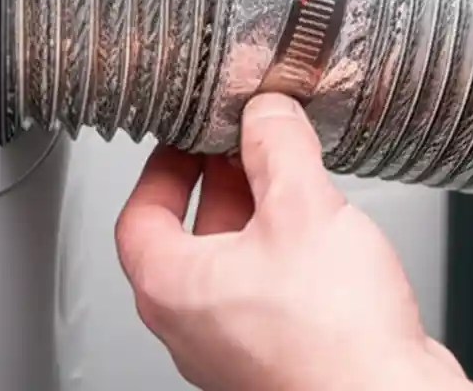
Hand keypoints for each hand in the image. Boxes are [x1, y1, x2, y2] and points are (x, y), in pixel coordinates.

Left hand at [114, 94, 472, 390]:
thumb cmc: (333, 338)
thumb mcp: (301, 207)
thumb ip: (277, 145)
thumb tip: (265, 112)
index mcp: (171, 288)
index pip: (140, 213)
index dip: (163, 166)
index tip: (187, 138)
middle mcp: (193, 326)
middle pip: (188, 236)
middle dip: (220, 182)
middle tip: (247, 144)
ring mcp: (235, 348)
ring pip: (233, 265)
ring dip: (258, 216)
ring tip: (293, 179)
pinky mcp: (280, 358)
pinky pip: (269, 293)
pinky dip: (287, 254)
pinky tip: (324, 233)